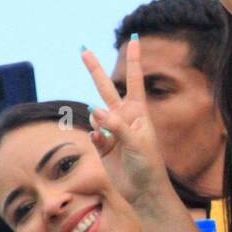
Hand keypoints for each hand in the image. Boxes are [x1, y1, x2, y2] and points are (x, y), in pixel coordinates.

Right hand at [81, 38, 172, 210]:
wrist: (143, 191)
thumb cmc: (148, 164)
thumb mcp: (138, 142)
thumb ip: (117, 125)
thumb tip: (95, 111)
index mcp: (138, 112)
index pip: (134, 81)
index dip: (134, 61)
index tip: (134, 40)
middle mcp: (124, 117)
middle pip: (106, 88)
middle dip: (95, 70)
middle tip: (83, 49)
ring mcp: (111, 130)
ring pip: (96, 113)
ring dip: (99, 121)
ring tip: (110, 138)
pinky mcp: (101, 145)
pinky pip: (92, 133)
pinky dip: (96, 137)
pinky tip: (104, 144)